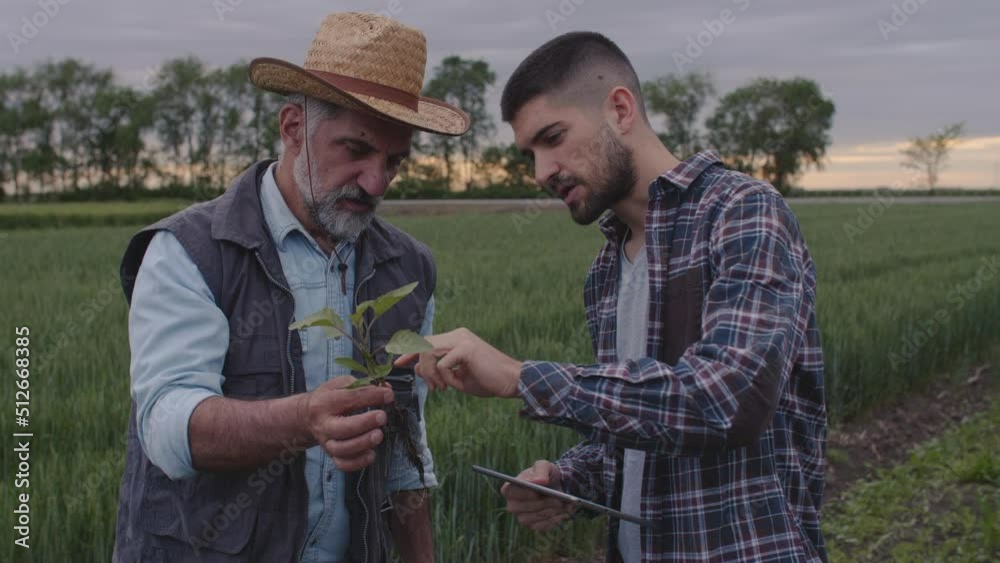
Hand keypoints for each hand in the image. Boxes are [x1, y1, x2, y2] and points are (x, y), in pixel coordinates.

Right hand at [300, 376, 392, 471]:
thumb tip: (386, 389)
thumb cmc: (328, 398)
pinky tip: (371, 454)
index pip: (349, 398)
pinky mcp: (331, 455)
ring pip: (342, 449)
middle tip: (382, 417)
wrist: (306, 417)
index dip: (371, 396)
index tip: (389, 395)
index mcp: (325, 402)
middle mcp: (324, 424)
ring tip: (379, 435)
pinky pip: (343, 464)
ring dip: (363, 443)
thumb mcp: (340, 385)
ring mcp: (326, 442)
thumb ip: (362, 385)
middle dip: (364, 423)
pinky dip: (358, 462)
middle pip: (342, 428)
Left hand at [395, 328, 522, 397]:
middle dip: (415, 363)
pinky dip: (446, 378)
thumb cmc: (487, 380)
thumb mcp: (456, 377)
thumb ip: (437, 371)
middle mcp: (458, 334)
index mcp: (456, 338)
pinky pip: (442, 364)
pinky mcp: (466, 348)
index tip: (398, 363)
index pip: (426, 340)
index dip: (409, 351)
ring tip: (442, 388)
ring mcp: (462, 339)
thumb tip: (417, 367)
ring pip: (428, 352)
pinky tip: (456, 385)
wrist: (511, 381)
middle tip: (430, 386)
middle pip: (423, 344)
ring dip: (430, 374)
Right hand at [501, 460, 574, 530]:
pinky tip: (564, 512)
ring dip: (550, 511)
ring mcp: (522, 516)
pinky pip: (542, 525)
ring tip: (564, 505)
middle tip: (558, 500)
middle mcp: (513, 504)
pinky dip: (554, 519)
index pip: (508, 492)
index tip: (536, 492)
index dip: (521, 493)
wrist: (556, 486)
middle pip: (522, 507)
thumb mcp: (544, 466)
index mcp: (511, 487)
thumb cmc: (545, 475)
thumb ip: (541, 471)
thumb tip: (539, 481)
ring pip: (533, 517)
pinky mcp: (533, 525)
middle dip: (541, 504)